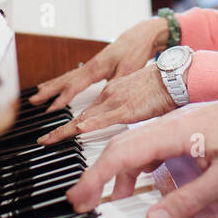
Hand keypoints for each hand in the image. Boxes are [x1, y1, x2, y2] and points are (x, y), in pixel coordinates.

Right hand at [29, 17, 168, 112]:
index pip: (75, 85)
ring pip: (67, 76)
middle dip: (48, 91)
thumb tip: (107, 95)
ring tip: (38, 93)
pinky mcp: (95, 65)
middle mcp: (90, 65)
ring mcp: (91, 65)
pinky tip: (59, 85)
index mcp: (96, 67)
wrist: (141, 35)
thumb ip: (117, 82)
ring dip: (52, 85)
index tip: (50, 109)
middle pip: (64, 79)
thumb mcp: (129, 69)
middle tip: (33, 100)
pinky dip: (63, 81)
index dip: (62, 98)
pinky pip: (74, 75)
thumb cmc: (135, 50)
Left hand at [37, 63, 174, 145]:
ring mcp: (116, 102)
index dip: (69, 124)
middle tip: (43, 140)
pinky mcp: (128, 108)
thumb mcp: (139, 100)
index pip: (86, 112)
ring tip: (49, 140)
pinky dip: (91, 124)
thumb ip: (130, 111)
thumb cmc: (162, 88)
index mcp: (112, 94)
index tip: (57, 134)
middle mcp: (109, 96)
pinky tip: (78, 129)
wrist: (174, 76)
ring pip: (86, 118)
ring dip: (66, 130)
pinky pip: (106, 118)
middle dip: (60, 130)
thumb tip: (127, 122)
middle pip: (80, 117)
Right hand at [66, 89, 217, 214]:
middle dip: (98, 176)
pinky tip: (144, 186)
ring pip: (137, 146)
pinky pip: (154, 146)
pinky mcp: (191, 130)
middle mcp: (172, 123)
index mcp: (176, 130)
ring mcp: (181, 125)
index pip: (122, 152)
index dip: (95, 177)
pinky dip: (140, 167)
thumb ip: (188, 200)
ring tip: (112, 203)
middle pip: (122, 147)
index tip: (78, 199)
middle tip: (82, 205)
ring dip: (119, 173)